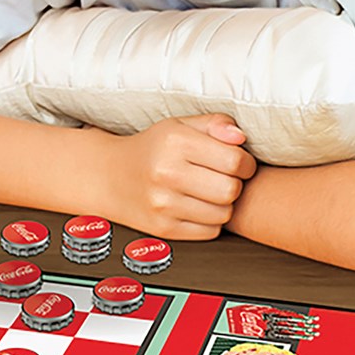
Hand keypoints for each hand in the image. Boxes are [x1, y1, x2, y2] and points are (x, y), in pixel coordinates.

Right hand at [105, 113, 256, 239]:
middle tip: (220, 177)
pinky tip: (194, 206)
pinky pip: (210, 231)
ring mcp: (162, 203)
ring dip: (222, 204)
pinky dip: (209, 221)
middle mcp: (166, 172)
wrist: (109, 176)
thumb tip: (241, 137)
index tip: (236, 162)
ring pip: (224, 213)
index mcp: (174, 141)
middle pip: (231, 189)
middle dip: (233, 184)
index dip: (245, 162)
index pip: (235, 160)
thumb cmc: (151, 149)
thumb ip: (214, 124)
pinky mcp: (163, 228)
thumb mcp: (178, 126)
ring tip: (205, 192)